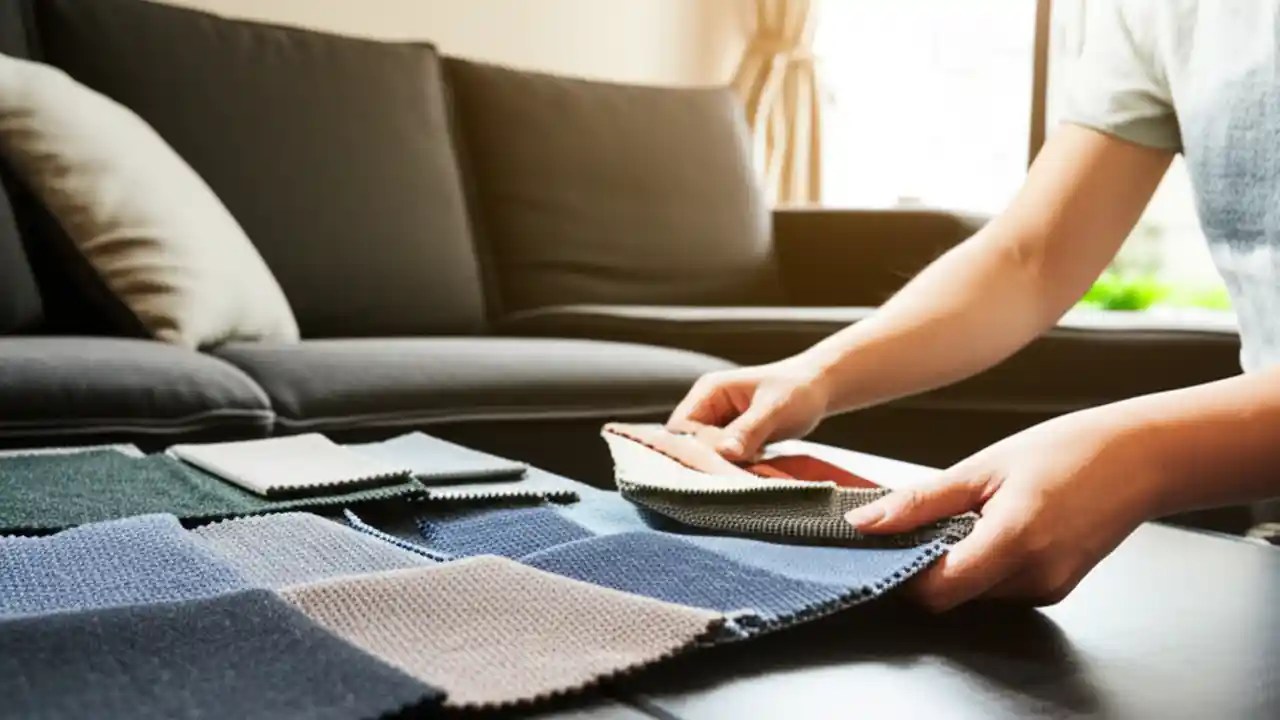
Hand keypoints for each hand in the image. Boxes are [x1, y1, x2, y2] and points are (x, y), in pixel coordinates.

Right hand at [665, 359, 830, 461]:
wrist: (820, 388)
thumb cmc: (798, 390)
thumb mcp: (774, 408)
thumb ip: (748, 429)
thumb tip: (724, 452)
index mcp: (709, 391)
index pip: (682, 427)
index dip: (694, 448)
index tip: (718, 464)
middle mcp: (708, 407)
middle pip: (690, 443)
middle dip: (708, 460)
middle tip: (734, 474)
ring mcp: (719, 424)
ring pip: (707, 453)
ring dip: (722, 466)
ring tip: (745, 474)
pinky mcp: (733, 439)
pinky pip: (723, 458)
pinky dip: (734, 467)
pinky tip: (750, 474)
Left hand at [845, 408, 1161, 610]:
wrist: (1142, 458)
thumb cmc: (1069, 450)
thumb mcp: (983, 467)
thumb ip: (920, 502)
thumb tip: (866, 523)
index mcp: (1014, 542)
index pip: (935, 590)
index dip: (901, 571)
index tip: (884, 542)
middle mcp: (1035, 577)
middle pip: (951, 594)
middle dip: (926, 563)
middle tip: (923, 518)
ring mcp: (1049, 588)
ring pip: (973, 593)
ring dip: (956, 561)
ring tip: (972, 513)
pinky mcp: (1056, 589)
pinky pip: (999, 587)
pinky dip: (984, 563)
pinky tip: (997, 525)